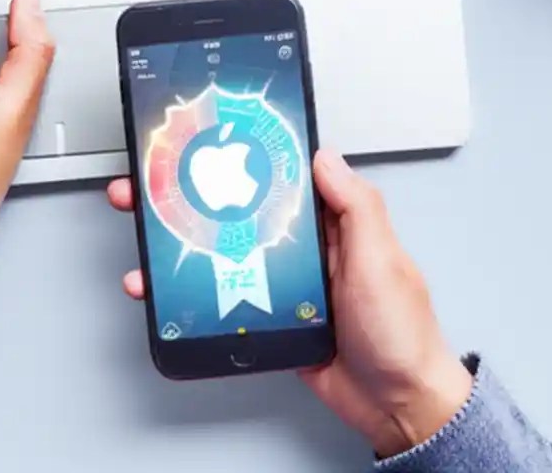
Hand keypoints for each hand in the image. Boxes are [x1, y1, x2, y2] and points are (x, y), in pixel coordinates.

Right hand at [108, 150, 472, 455]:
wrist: (396, 404)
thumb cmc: (401, 334)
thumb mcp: (381, 260)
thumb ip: (357, 207)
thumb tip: (326, 158)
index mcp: (339, 228)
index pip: (288, 183)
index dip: (249, 164)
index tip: (210, 148)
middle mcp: (312, 252)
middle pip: (246, 216)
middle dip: (200, 201)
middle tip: (156, 190)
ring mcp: (290, 287)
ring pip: (230, 256)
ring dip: (187, 247)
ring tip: (150, 238)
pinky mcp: (274, 319)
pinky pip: (229, 299)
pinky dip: (194, 295)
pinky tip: (168, 292)